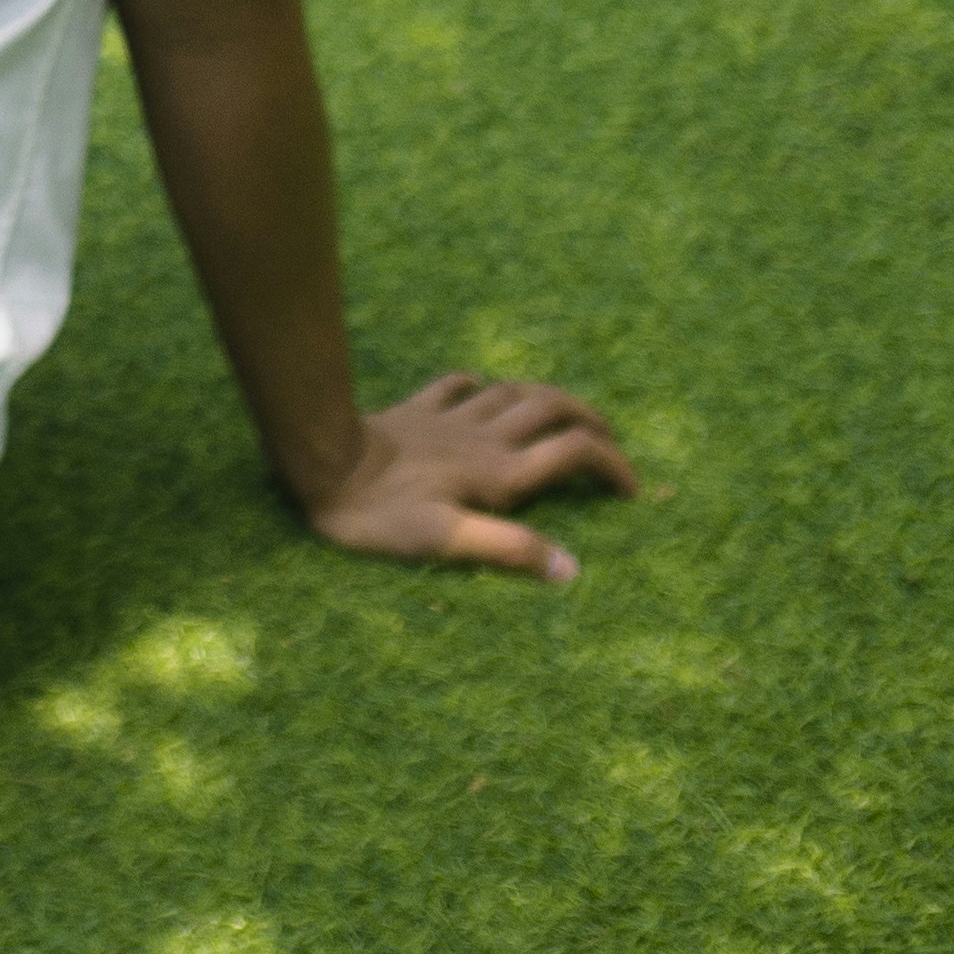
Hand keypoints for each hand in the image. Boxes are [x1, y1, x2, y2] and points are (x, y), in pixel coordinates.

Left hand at [300, 369, 637, 583]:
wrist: (323, 463)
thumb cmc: (383, 513)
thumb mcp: (448, 541)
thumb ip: (510, 549)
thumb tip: (571, 569)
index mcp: (501, 472)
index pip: (574, 452)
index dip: (612, 465)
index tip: (631, 490)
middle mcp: (485, 437)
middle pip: (554, 407)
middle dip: (591, 419)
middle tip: (609, 441)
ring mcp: (451, 418)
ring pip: (514, 391)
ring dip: (546, 398)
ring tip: (562, 416)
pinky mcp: (417, 409)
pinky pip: (458, 384)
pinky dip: (481, 386)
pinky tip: (483, 392)